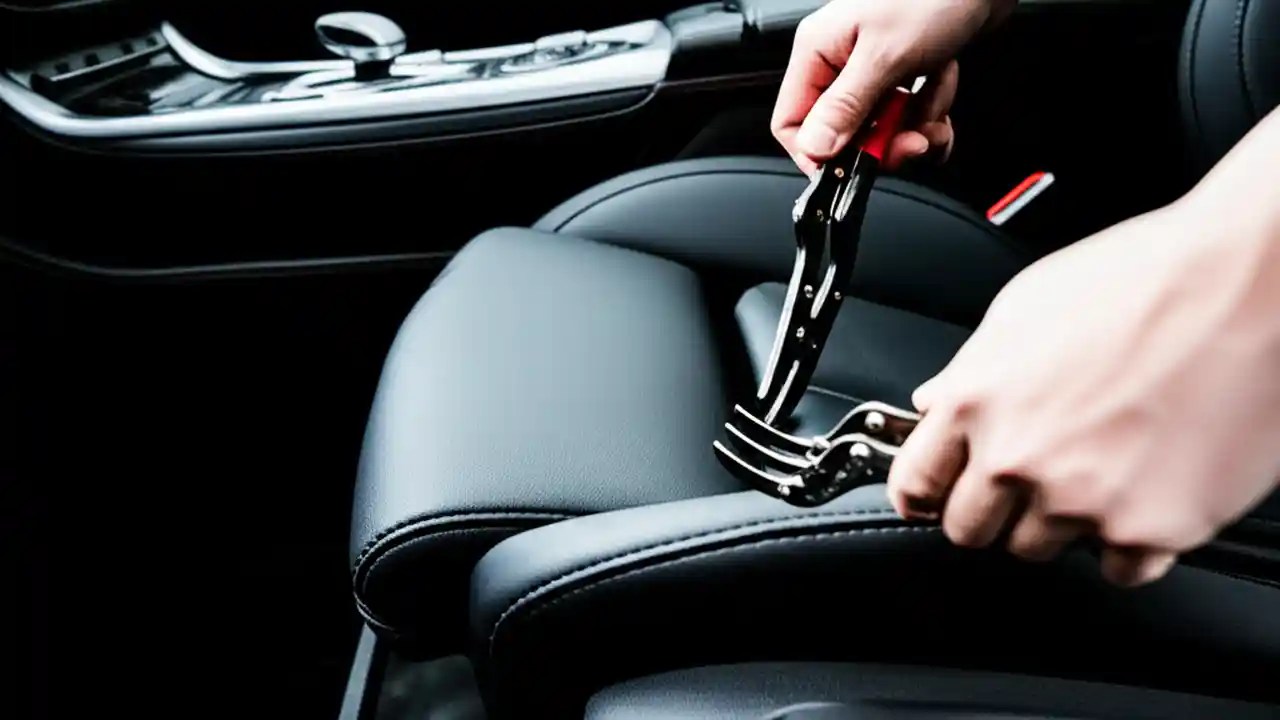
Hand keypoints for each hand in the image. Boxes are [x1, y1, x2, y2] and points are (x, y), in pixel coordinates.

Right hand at [772, 0, 1015, 174]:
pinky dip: (931, 111)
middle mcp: (840, 60)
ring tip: (935, 112)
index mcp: (818, 51)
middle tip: (911, 142)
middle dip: (884, 143)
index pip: (792, 122)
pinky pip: (909, 114)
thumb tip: (815, 148)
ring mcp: (872, 67)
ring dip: (915, 127)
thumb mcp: (885, 56)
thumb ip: (847, 106)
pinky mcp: (903, 72)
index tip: (851, 168)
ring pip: (882, 127)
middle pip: (844, 132)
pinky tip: (941, 92)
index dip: (819, 153)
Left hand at [885, 190, 1279, 586]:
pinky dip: (1128, 543)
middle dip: (990, 511)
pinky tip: (1144, 493)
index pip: (915, 484)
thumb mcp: (1025, 309)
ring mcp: (1082, 501)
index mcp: (977, 402)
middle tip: (1027, 480)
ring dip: (1059, 523)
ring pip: (1039, 549)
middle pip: (970, 530)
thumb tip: (935, 404)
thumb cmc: (1144, 280)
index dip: (924, 494)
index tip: (933, 499)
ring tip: (1101, 467)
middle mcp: (1019, 459)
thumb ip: (972, 370)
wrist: (1249, 287)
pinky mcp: (1149, 530)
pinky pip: (1119, 568)